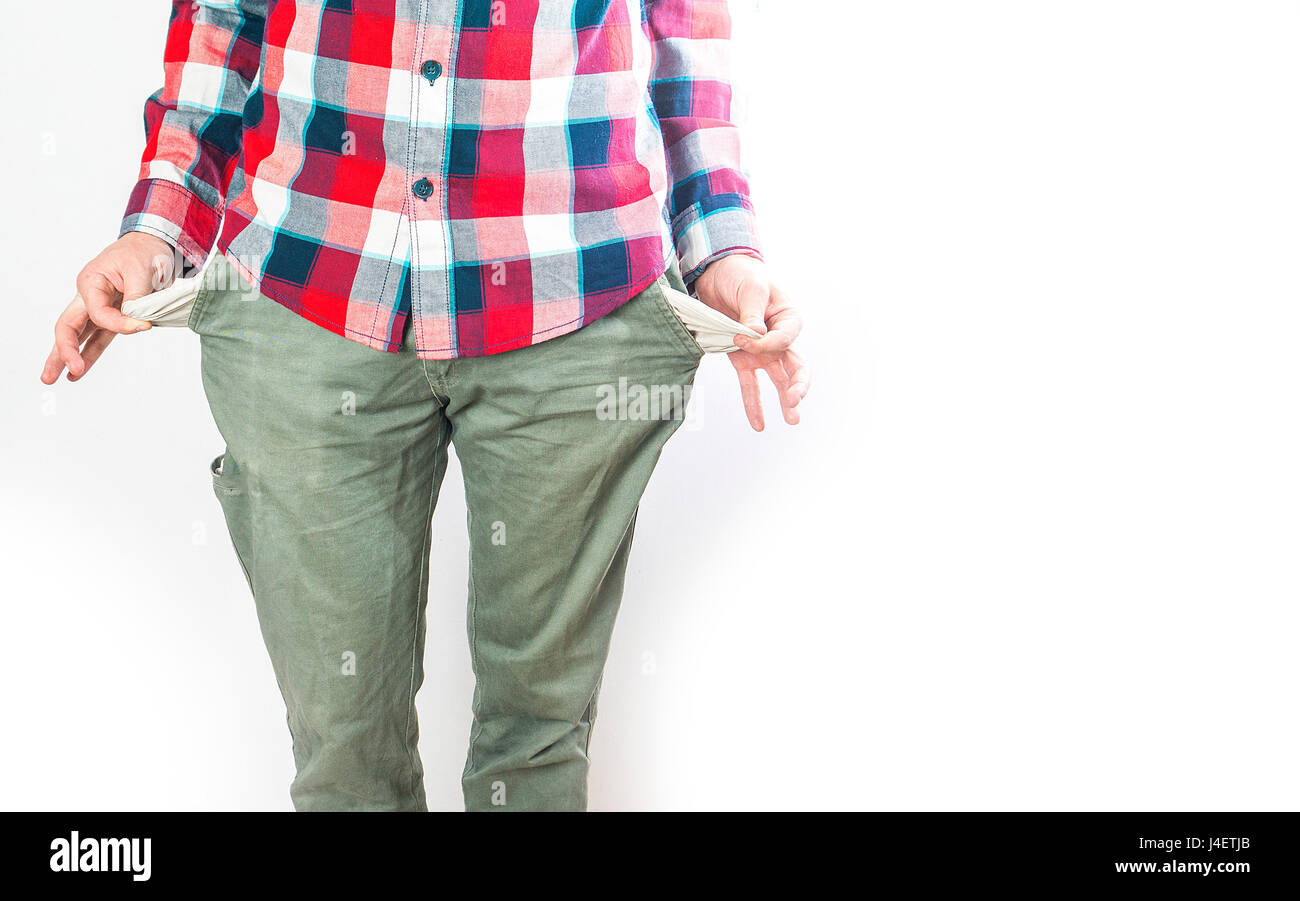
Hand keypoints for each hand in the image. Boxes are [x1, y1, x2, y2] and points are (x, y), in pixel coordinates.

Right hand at [41, 232, 176, 383]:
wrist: (153, 245)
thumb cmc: (143, 252)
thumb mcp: (142, 271)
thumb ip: (137, 300)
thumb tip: (138, 322)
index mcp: (91, 282)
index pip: (98, 313)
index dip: (120, 324)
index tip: (144, 325)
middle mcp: (89, 296)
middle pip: (69, 326)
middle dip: (64, 351)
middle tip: (62, 372)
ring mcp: (99, 308)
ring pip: (78, 336)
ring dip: (68, 357)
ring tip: (54, 378)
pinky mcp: (113, 316)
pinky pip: (98, 338)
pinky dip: (89, 353)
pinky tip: (79, 371)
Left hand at [693, 253, 809, 429]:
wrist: (719, 275)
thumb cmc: (741, 276)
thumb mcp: (750, 288)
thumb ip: (753, 311)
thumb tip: (755, 333)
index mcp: (788, 318)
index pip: (785, 339)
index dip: (765, 344)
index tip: (743, 338)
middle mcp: (780, 338)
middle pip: (795, 365)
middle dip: (797, 385)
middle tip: (793, 400)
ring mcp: (763, 352)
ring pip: (779, 380)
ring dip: (785, 401)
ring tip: (792, 419)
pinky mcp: (744, 360)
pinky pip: (751, 385)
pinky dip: (754, 404)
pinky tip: (759, 425)